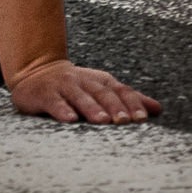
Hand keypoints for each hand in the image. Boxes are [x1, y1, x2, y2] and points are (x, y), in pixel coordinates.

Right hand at [6, 58, 159, 123]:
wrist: (34, 72)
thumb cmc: (74, 87)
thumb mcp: (100, 88)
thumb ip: (127, 98)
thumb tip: (157, 109)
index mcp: (99, 81)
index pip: (119, 90)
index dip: (131, 103)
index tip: (141, 118)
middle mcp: (82, 81)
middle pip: (101, 93)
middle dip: (114, 106)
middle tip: (124, 120)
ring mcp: (62, 86)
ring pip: (79, 96)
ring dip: (91, 108)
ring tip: (102, 120)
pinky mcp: (42, 94)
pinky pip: (53, 101)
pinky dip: (61, 109)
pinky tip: (69, 119)